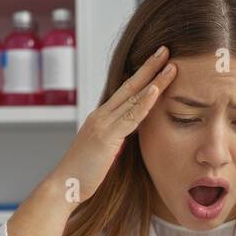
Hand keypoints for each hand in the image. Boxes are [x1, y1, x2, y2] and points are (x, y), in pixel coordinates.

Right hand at [51, 46, 177, 203]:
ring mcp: (103, 124)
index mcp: (102, 118)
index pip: (126, 92)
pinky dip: (144, 102)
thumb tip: (131, 133)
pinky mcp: (106, 136)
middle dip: (149, 66)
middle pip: (130, 85)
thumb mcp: (104, 151)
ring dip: (154, 80)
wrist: (64, 186)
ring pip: (133, 97)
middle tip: (165, 49)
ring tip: (171, 65)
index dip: (142, 76)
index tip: (158, 63)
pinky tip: (156, 90)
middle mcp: (102, 115)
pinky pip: (130, 117)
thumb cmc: (83, 174)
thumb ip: (117, 138)